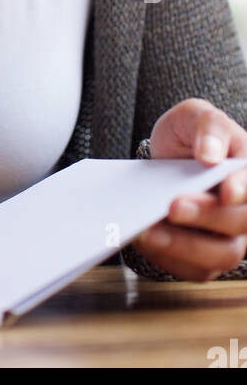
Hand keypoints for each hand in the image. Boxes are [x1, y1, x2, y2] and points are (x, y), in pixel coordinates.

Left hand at [131, 98, 246, 280]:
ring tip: (150, 231)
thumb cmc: (190, 135)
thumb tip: (211, 154)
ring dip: (184, 246)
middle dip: (205, 216)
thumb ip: (208, 127)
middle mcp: (245, 207)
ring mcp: (231, 235)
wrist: (170, 157)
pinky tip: (147, 242)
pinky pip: (196, 269)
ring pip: (222, 254)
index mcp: (246, 170)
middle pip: (240, 223)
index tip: (226, 191)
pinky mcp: (208, 256)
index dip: (243, 187)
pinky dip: (171, 259)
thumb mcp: (195, 115)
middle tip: (172, 206)